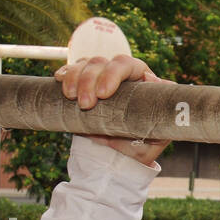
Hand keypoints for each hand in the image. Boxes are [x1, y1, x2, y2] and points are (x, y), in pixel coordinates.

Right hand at [55, 55, 173, 165]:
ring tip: (71, 99)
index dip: (112, 74)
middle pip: (101, 62)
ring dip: (75, 78)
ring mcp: (100, 76)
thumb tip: (151, 79)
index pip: (126, 65)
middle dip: (89, 81)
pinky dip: (66, 74)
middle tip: (85, 105)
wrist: (119, 156)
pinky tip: (60, 80)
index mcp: (140, 79)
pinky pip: (72, 70)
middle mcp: (120, 73)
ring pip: (85, 64)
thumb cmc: (141, 144)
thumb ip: (159, 111)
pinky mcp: (83, 83)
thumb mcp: (156, 134)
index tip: (103, 94)